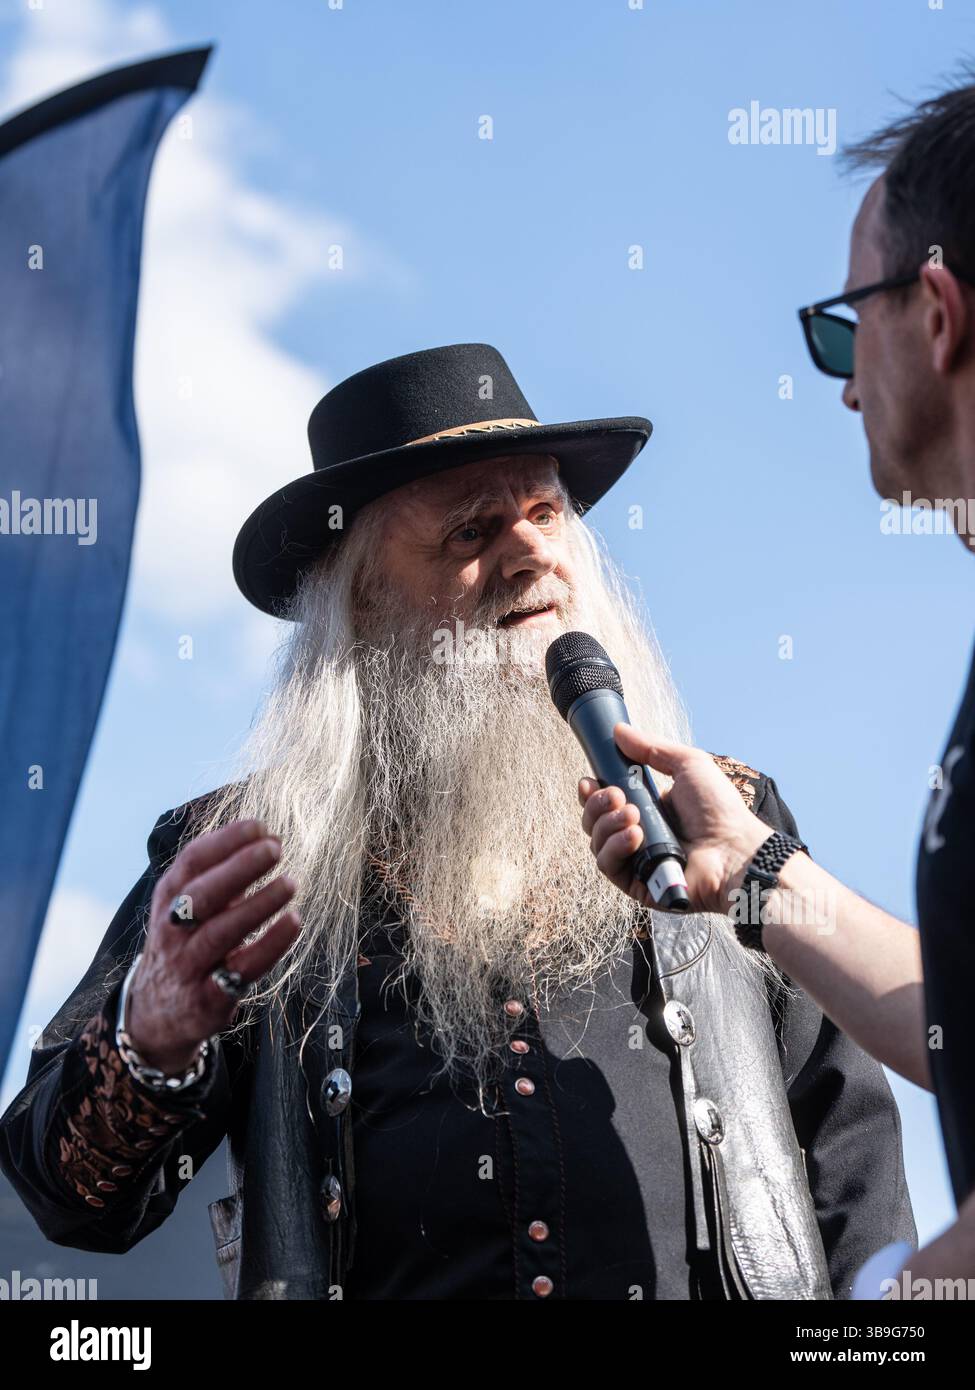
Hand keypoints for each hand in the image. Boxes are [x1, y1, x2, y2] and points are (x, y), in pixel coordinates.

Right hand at [125, 819, 301, 1072]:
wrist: (155, 1014)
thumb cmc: (184, 944)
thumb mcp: (186, 904)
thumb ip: (219, 873)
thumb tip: (264, 835)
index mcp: (169, 898)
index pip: (191, 862)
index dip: (225, 841)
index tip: (259, 826)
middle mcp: (173, 930)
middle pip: (201, 895)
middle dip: (238, 868)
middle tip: (274, 849)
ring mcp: (188, 966)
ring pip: (219, 933)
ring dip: (257, 906)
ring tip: (290, 883)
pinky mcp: (208, 1000)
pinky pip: (239, 971)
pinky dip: (268, 947)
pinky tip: (293, 923)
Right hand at [578, 723, 770, 914]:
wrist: (737, 850)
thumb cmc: (720, 810)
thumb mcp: (688, 764)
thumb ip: (652, 748)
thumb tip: (619, 731)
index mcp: (647, 809)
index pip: (605, 802)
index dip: (593, 792)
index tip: (590, 780)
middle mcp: (638, 835)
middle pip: (594, 820)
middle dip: (597, 804)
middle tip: (618, 795)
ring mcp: (636, 861)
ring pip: (596, 842)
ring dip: (607, 823)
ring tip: (634, 815)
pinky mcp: (637, 884)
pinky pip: (608, 866)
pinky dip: (614, 847)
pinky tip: (635, 835)